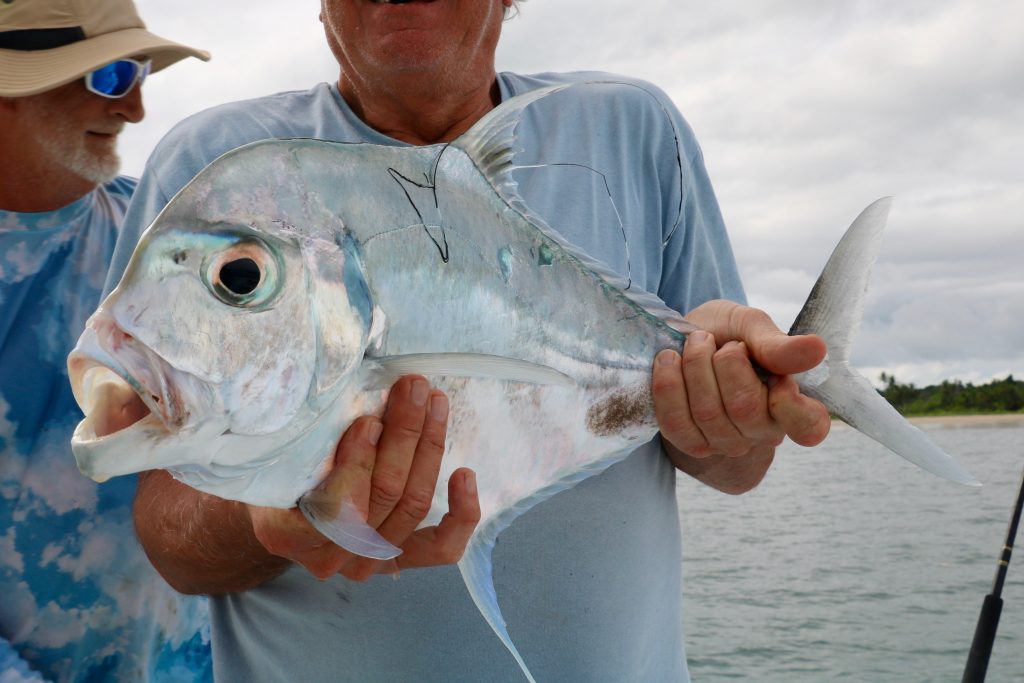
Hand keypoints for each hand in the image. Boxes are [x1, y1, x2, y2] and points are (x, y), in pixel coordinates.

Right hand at [249, 375, 480, 580]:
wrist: (280, 512)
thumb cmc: (278, 471)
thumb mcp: (277, 453)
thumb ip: (305, 439)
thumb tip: (347, 397)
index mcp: (285, 533)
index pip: (334, 508)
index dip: (358, 464)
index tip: (370, 421)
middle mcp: (329, 557)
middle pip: (383, 496)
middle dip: (404, 435)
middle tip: (414, 388)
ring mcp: (368, 563)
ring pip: (413, 506)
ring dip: (428, 448)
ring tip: (434, 403)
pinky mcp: (401, 560)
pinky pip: (441, 547)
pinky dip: (461, 513)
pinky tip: (465, 474)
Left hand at [652, 300, 830, 491]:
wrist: (682, 340)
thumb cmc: (725, 333)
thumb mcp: (749, 325)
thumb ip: (776, 343)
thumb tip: (817, 350)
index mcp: (789, 401)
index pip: (809, 426)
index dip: (792, 407)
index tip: (778, 379)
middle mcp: (762, 430)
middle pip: (744, 408)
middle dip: (723, 361)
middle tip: (715, 340)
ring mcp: (727, 442)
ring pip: (708, 414)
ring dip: (694, 367)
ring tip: (693, 343)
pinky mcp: (692, 444)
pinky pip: (677, 425)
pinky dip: (668, 387)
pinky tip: (668, 360)